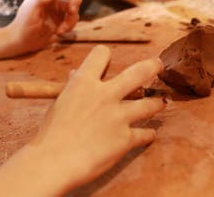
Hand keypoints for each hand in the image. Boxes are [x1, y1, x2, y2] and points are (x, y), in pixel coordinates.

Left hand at [4, 0, 81, 54]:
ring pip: (74, 3)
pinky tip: (59, 32)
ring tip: (62, 29)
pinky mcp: (62, 18)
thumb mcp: (31, 9)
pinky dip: (70, 25)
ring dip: (72, 17)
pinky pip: (74, 17)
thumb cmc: (23, 25)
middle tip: (73, 9)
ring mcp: (57, 6)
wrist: (23, 43)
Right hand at [29, 46, 164, 190]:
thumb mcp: (60, 102)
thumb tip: (75, 74)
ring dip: (157, 103)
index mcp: (84, 82)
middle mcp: (105, 94)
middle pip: (138, 72)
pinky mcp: (126, 138)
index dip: (104, 56)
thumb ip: (72, 87)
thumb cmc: (52, 132)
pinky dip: (147, 134)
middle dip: (152, 66)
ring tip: (161, 102)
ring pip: (150, 104)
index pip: (101, 54)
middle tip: (158, 65)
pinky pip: (145, 134)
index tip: (108, 60)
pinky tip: (148, 134)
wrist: (56, 160)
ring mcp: (119, 116)